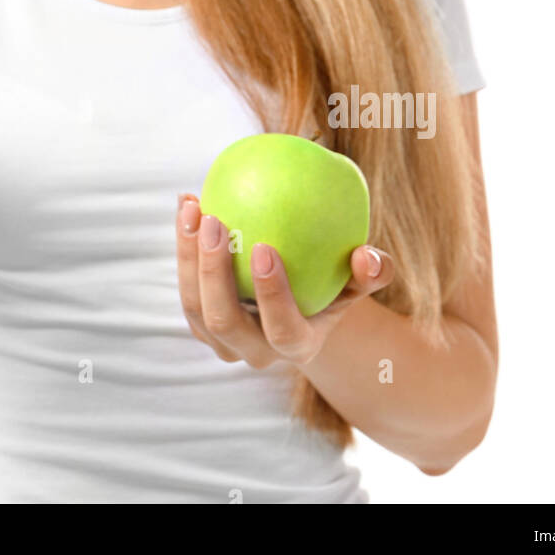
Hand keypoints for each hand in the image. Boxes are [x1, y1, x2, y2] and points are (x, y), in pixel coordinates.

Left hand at [175, 193, 394, 368]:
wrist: (298, 306)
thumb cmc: (332, 284)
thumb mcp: (356, 281)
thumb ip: (372, 271)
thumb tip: (368, 257)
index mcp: (297, 346)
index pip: (282, 330)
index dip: (271, 295)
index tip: (264, 246)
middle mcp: (255, 351)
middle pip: (224, 322)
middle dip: (214, 273)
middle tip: (215, 221)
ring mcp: (223, 341)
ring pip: (194, 306)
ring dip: (188, 256)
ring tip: (193, 206)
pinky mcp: (200, 324)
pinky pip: (185, 286)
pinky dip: (182, 247)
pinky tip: (189, 203)